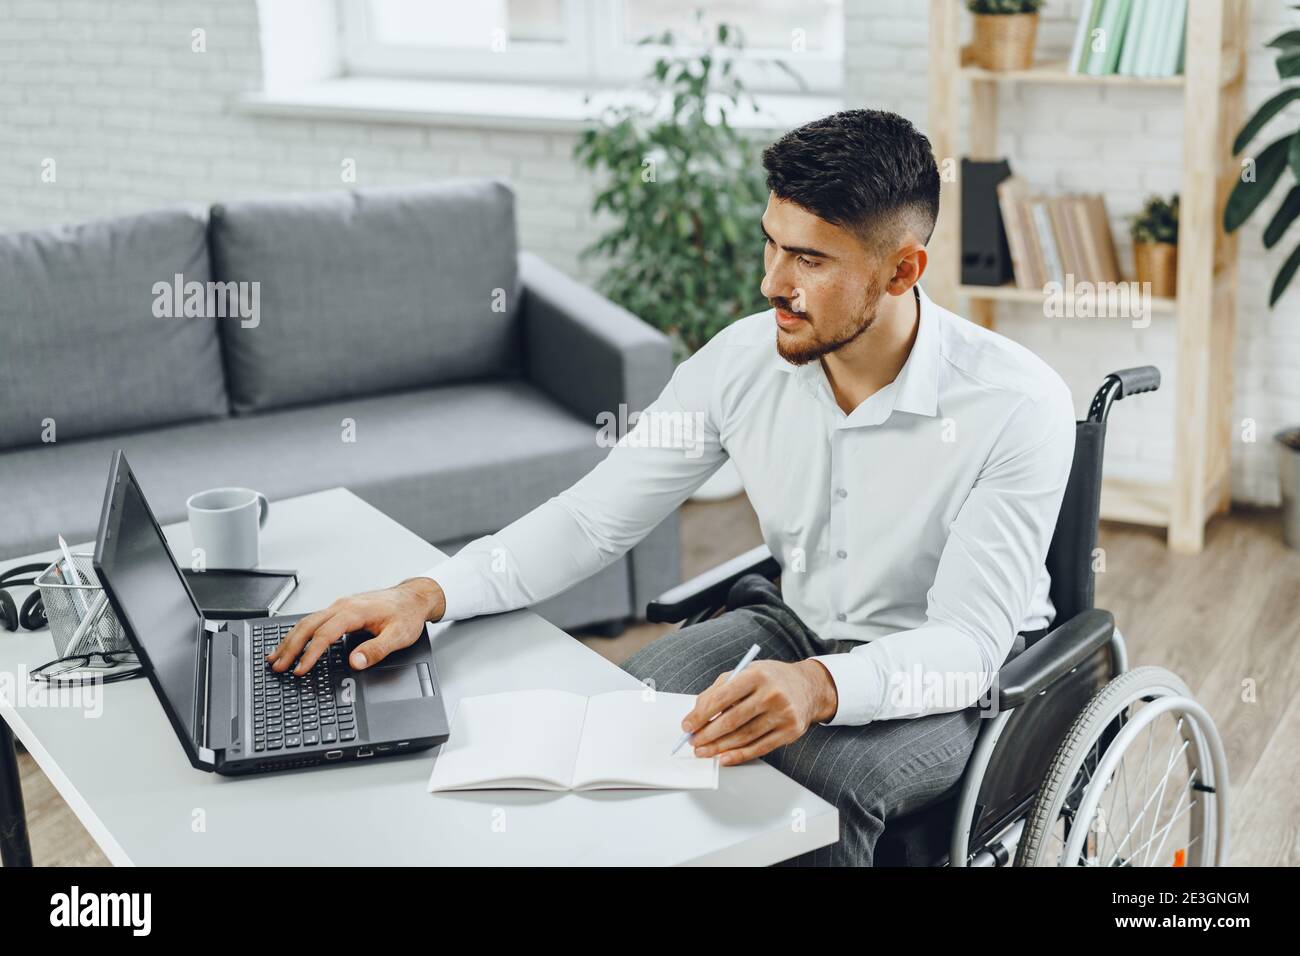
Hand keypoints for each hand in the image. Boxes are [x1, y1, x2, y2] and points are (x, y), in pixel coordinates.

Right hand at [268, 577, 445, 674]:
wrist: (413, 597)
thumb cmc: (406, 614)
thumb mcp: (398, 636)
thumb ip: (376, 650)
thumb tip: (356, 662)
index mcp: (354, 611)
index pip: (325, 634)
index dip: (311, 653)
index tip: (300, 669)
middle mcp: (343, 606)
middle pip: (308, 625)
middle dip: (290, 647)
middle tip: (278, 666)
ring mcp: (340, 606)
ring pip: (307, 621)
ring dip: (290, 639)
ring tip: (276, 657)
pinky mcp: (340, 609)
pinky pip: (314, 620)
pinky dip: (300, 633)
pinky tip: (293, 642)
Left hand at [682, 660, 837, 765]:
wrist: (809, 687)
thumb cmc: (771, 679)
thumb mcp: (746, 672)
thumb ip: (719, 689)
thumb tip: (697, 713)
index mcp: (757, 675)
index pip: (722, 698)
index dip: (700, 714)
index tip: (687, 725)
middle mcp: (772, 694)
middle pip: (732, 720)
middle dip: (707, 734)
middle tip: (693, 742)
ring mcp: (783, 714)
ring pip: (744, 737)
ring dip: (719, 747)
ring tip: (704, 751)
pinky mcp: (791, 731)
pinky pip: (760, 748)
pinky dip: (739, 755)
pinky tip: (724, 758)